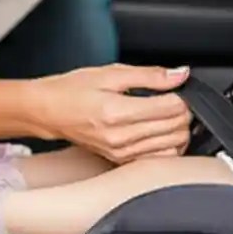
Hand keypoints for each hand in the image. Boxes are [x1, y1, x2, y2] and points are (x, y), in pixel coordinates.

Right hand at [30, 64, 192, 163]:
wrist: (48, 112)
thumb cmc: (73, 90)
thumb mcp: (111, 73)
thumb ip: (150, 75)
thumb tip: (180, 74)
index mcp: (118, 112)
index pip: (171, 108)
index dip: (183, 95)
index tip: (179, 87)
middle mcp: (121, 138)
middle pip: (175, 128)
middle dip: (184, 111)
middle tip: (176, 98)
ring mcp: (122, 153)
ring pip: (173, 146)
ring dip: (179, 128)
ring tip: (169, 113)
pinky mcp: (122, 161)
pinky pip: (160, 159)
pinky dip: (169, 144)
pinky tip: (162, 131)